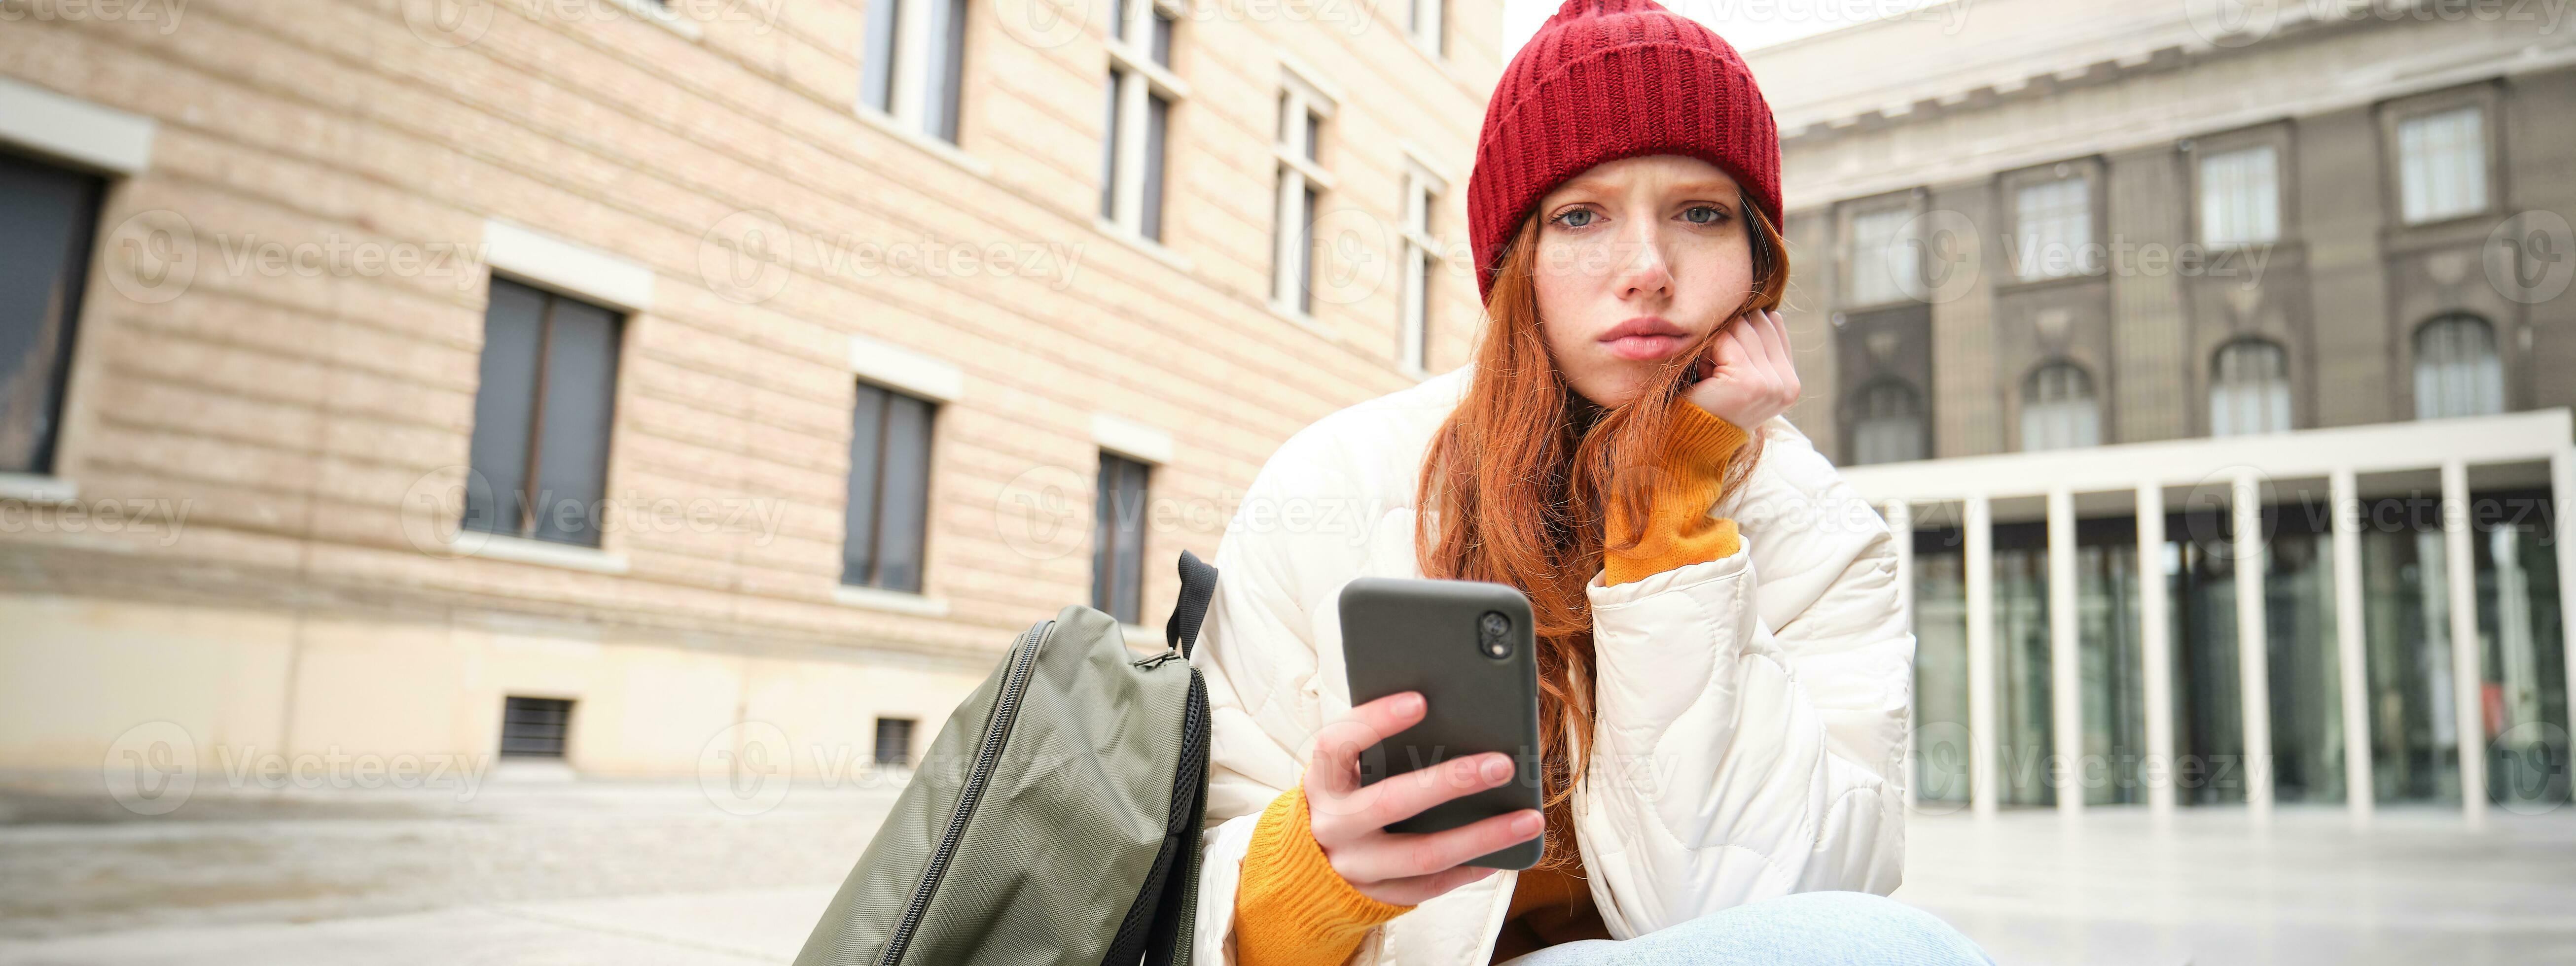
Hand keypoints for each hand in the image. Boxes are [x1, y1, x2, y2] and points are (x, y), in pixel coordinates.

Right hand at [1301, 692, 1543, 905]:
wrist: (1309, 863)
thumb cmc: (1345, 797)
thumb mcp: (1346, 770)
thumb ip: (1380, 748)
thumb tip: (1454, 714)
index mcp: (1322, 781)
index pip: (1338, 744)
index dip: (1375, 721)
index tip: (1421, 700)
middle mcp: (1332, 825)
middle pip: (1391, 802)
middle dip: (1451, 782)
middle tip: (1502, 764)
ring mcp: (1354, 866)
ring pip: (1422, 855)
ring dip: (1481, 836)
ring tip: (1528, 818)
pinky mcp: (1375, 896)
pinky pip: (1429, 886)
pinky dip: (1469, 869)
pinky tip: (1502, 855)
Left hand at [1684, 309, 1800, 428]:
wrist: (1690, 439)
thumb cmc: (1711, 403)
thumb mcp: (1744, 374)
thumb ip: (1762, 348)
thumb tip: (1770, 311)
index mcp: (1791, 384)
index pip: (1773, 326)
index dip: (1742, 330)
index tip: (1726, 356)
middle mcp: (1787, 385)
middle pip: (1757, 323)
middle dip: (1729, 336)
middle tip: (1714, 368)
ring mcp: (1770, 384)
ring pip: (1740, 328)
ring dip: (1716, 344)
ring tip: (1709, 374)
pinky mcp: (1747, 381)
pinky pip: (1724, 340)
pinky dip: (1706, 352)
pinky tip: (1703, 376)